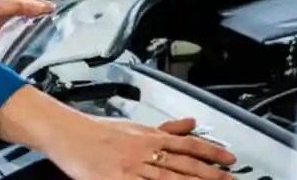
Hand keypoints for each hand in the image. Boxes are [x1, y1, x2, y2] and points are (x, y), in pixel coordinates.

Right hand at [46, 115, 235, 179]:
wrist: (67, 133)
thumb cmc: (97, 131)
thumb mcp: (133, 126)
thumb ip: (164, 129)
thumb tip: (191, 122)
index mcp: (149, 137)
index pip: (187, 144)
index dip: (211, 152)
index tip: (230, 160)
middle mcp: (143, 151)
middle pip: (182, 164)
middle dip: (209, 174)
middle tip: (230, 179)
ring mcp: (131, 168)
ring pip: (168, 178)